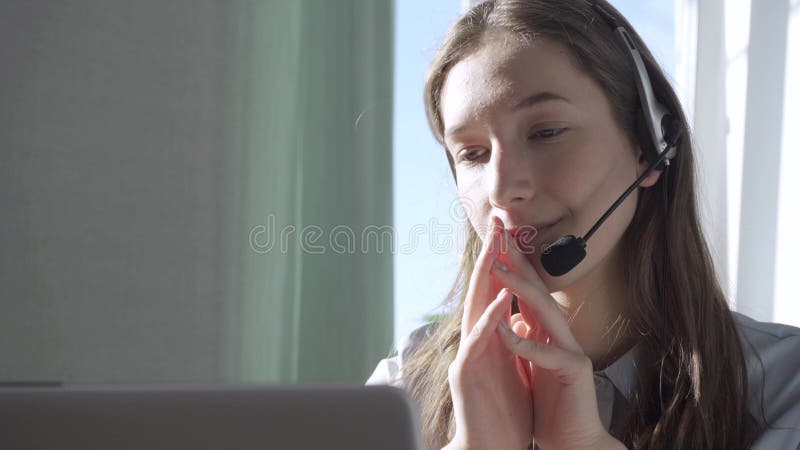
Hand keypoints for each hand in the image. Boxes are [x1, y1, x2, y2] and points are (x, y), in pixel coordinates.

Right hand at [445, 216, 533, 449]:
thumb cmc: (502, 415)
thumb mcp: (512, 369)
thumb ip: (511, 341)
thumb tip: (518, 318)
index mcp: (488, 340)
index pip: (494, 293)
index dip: (501, 263)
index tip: (510, 232)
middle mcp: (474, 342)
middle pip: (482, 291)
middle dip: (490, 255)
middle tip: (496, 221)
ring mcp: (467, 356)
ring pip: (476, 308)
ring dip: (487, 276)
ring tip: (496, 245)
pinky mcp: (466, 374)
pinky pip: (480, 340)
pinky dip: (492, 317)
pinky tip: (503, 297)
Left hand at [491, 225, 623, 449]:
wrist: (573, 442)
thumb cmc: (553, 405)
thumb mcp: (534, 367)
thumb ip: (527, 341)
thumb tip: (514, 319)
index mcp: (548, 334)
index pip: (528, 294)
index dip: (512, 267)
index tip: (496, 241)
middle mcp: (561, 336)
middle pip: (539, 291)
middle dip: (519, 263)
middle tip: (501, 236)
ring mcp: (571, 351)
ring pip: (546, 313)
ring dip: (521, 291)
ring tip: (500, 270)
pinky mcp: (575, 373)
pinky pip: (547, 355)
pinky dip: (524, 343)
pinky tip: (506, 330)